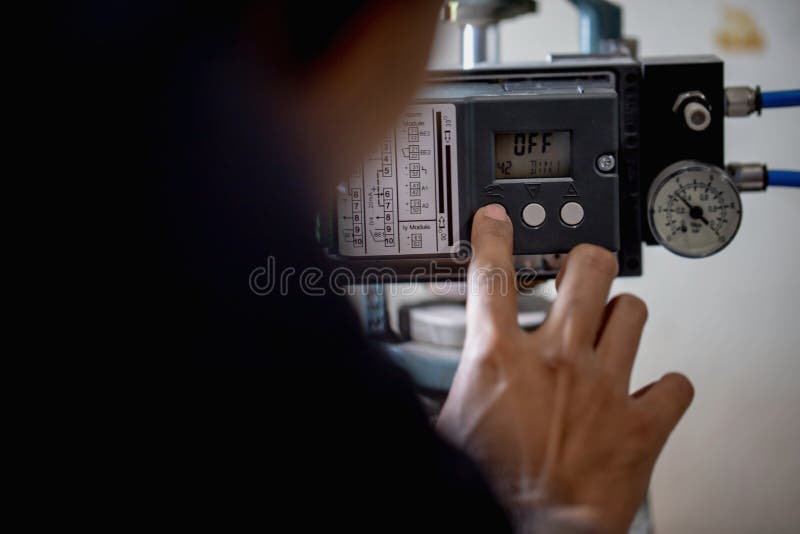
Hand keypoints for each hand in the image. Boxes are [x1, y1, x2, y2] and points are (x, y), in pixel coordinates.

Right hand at [437, 204, 693, 532]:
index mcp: (499, 359)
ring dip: (621, 316)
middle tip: (578, 268)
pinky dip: (665, 387)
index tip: (497, 219)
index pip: (491, 276)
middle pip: (586, 271)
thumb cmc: (486, 490)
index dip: (494, 236)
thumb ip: (440, 391)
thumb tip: (407, 383)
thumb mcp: (443, 428)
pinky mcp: (642, 426)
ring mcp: (605, 388)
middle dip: (583, 260)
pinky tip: (651, 394)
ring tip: (609, 329)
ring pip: (633, 312)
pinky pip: (674, 385)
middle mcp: (557, 361)